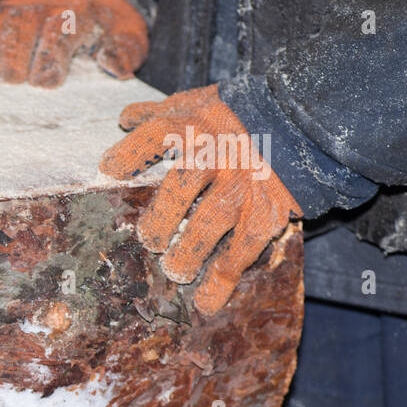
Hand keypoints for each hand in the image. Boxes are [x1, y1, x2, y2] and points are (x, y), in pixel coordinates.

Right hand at [0, 0, 147, 87]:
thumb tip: (112, 66)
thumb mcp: (129, 37)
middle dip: (15, 70)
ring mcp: (7, 12)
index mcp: (73, 12)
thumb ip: (125, 52)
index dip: (48, 64)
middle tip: (20, 84)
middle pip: (14, 41)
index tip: (48, 82)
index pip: (54, 35)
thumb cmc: (104, 29)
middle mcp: (35, 8)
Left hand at [99, 85, 301, 315]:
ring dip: (189, 250)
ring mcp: (242, 184)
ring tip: (175, 271)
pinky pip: (244, 249)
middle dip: (163, 215)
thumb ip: (160, 113)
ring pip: (213, 219)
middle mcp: (218, 154)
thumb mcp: (197, 104)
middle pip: (184, 184)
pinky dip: (223, 279)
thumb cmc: (233, 118)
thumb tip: (124, 120)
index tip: (109, 169)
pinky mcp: (265, 212)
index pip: (158, 134)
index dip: (133, 152)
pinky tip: (205, 302)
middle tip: (149, 241)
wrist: (297, 125)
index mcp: (194, 125)